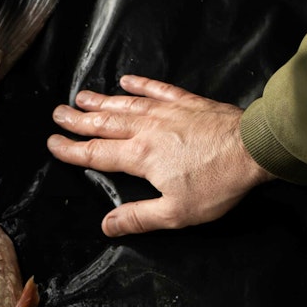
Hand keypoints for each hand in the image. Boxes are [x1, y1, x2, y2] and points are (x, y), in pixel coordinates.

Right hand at [47, 75, 274, 236]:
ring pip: (125, 104)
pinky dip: (140, 84)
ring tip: (81, 96)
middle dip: (78, 119)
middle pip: (104, 123)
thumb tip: (107, 225)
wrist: (254, 149)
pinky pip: (157, 89)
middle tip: (58, 113)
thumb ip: (138, 217)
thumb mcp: (176, 212)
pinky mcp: (187, 102)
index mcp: (140, 156)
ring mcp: (167, 111)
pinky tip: (127, 80)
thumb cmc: (218, 183)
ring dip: (101, 100)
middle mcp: (147, 129)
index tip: (52, 143)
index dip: (71, 150)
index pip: (96, 153)